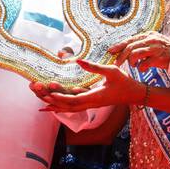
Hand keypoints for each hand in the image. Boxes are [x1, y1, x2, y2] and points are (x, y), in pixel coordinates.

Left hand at [30, 57, 145, 111]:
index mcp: (95, 98)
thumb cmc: (124, 82)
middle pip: (67, 106)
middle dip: (51, 99)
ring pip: (67, 108)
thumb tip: (77, 60)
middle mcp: (90, 104)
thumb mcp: (111, 71)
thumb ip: (94, 67)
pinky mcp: (89, 104)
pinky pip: (71, 107)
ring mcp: (89, 105)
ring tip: (38, 99)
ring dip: (53, 104)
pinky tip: (48, 106)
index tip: (49, 92)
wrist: (132, 94)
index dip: (60, 97)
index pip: (74, 100)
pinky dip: (59, 107)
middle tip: (37, 91)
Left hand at [110, 32, 169, 70]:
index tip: (110, 51)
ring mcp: (156, 48)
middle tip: (116, 64)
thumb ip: (143, 44)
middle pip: (130, 47)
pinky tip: (142, 69)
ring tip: (133, 66)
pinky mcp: (160, 58)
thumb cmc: (167, 52)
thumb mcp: (155, 43)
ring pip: (135, 53)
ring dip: (131, 62)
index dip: (119, 45)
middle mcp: (152, 39)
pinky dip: (141, 67)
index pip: (130, 39)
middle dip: (121, 56)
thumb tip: (126, 49)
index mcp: (149, 35)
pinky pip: (145, 63)